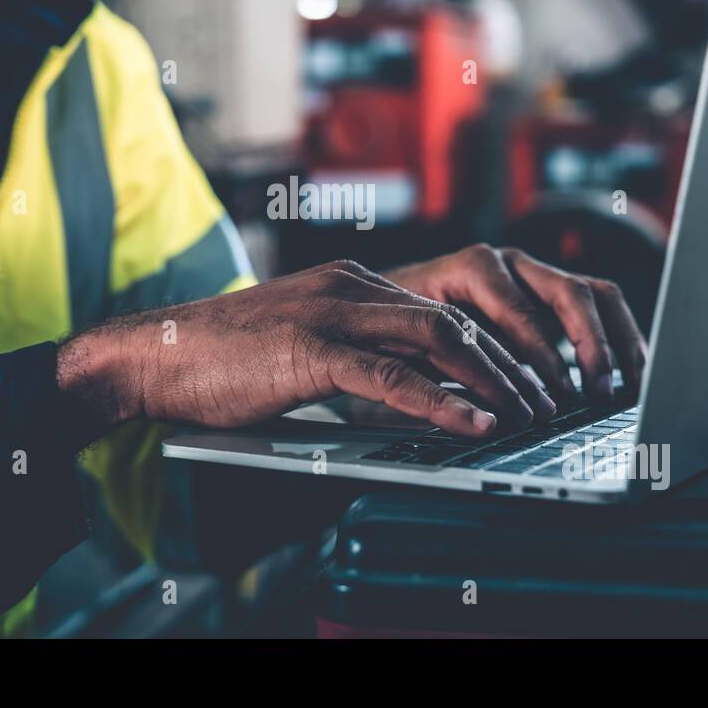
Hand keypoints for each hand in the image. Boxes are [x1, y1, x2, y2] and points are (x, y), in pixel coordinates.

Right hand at [56, 260, 554, 441]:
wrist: (156, 353)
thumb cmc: (227, 359)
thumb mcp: (308, 349)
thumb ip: (364, 359)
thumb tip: (422, 399)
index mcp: (356, 282)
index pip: (450, 310)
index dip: (502, 348)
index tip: (535, 384)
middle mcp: (352, 287)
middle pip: (459, 320)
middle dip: (516, 365)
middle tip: (552, 405)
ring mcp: (332, 313)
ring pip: (439, 339)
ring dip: (494, 383)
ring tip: (530, 418)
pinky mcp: (309, 349)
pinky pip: (391, 375)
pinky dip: (441, 402)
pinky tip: (473, 425)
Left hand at [385, 244, 647, 401]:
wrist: (389, 301)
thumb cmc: (399, 326)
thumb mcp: (413, 341)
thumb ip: (446, 364)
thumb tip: (486, 411)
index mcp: (474, 267)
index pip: (521, 309)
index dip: (544, 354)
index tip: (561, 393)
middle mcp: (511, 262)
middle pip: (570, 291)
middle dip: (591, 346)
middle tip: (599, 393)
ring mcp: (536, 272)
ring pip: (596, 294)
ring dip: (618, 341)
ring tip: (629, 387)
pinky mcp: (553, 291)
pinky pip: (601, 304)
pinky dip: (621, 338)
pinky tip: (632, 374)